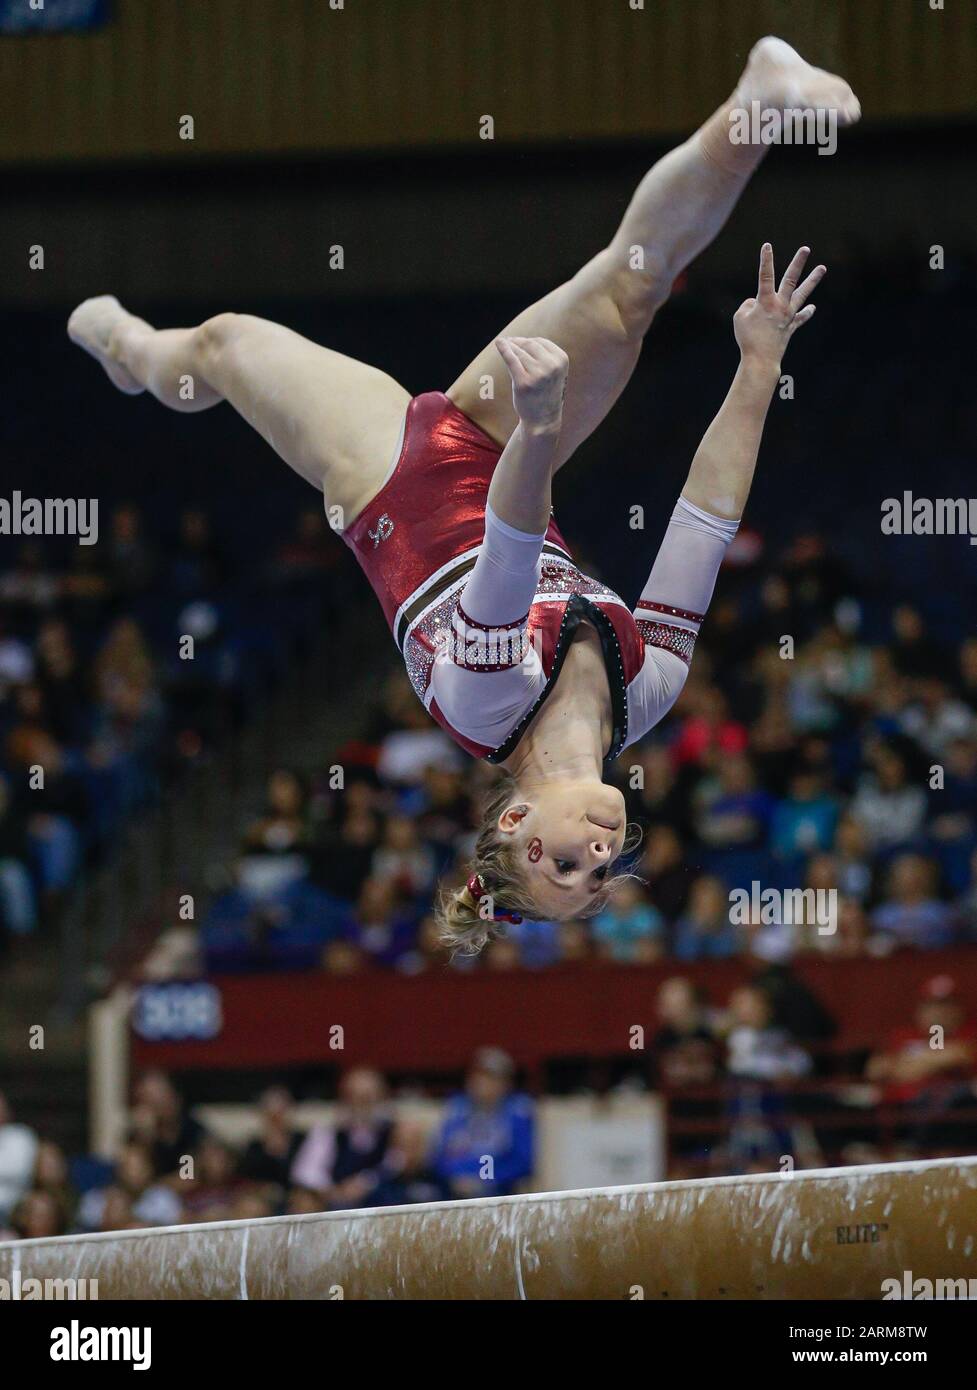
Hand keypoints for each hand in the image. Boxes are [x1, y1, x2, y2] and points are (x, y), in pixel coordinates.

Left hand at [496, 335, 568, 435]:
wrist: (543, 419)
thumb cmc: (545, 393)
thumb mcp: (551, 372)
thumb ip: (541, 356)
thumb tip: (516, 339)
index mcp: (561, 360)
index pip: (541, 342)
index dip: (527, 340)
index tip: (518, 342)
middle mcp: (551, 366)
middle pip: (529, 344)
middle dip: (517, 342)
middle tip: (508, 342)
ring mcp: (538, 374)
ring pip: (519, 352)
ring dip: (510, 347)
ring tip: (504, 346)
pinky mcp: (523, 382)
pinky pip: (511, 360)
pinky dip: (504, 349)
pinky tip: (499, 343)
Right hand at [733, 244, 824, 365]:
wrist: (761, 360)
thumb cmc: (748, 338)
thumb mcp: (740, 317)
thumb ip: (748, 305)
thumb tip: (757, 303)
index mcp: (765, 302)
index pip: (765, 276)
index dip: (766, 260)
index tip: (767, 245)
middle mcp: (780, 305)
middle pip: (791, 280)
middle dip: (798, 263)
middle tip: (806, 249)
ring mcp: (788, 316)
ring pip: (802, 294)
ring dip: (812, 280)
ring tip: (822, 268)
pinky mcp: (791, 327)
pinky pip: (801, 318)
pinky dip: (805, 313)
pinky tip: (812, 308)